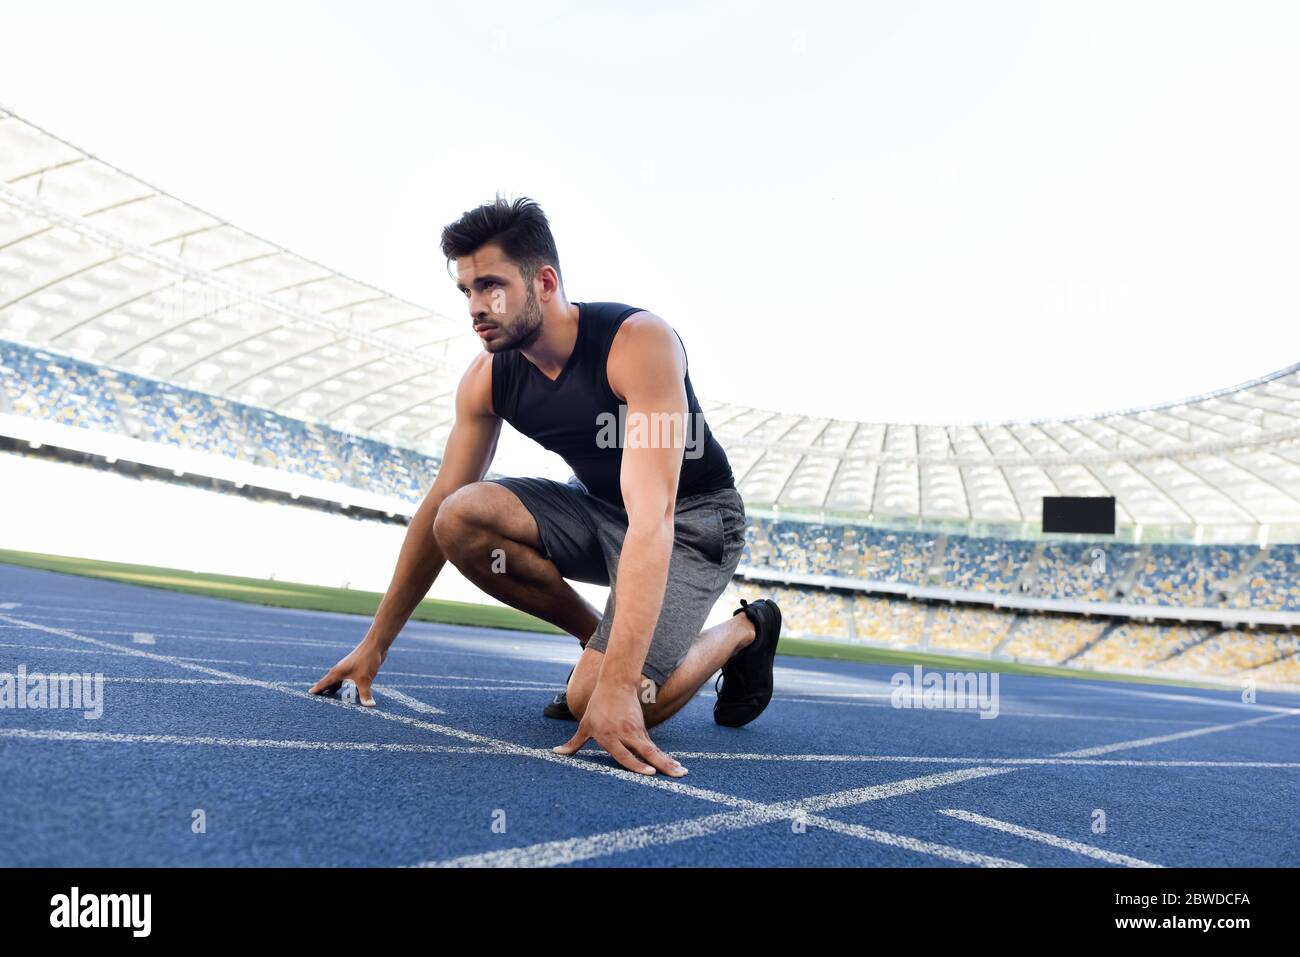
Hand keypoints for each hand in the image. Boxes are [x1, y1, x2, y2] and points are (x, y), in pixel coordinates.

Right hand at [309, 638, 385, 706]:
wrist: (376, 645)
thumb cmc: (366, 660)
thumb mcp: (365, 679)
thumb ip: (365, 694)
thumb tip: (369, 706)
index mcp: (337, 673)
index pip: (323, 684)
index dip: (316, 690)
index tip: (308, 695)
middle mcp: (341, 672)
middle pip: (330, 684)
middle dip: (325, 692)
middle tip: (318, 701)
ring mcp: (349, 670)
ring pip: (340, 682)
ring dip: (337, 690)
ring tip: (332, 699)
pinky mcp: (357, 670)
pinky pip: (350, 682)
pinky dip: (349, 688)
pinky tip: (353, 694)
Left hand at [552, 678, 686, 776]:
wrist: (616, 684)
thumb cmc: (598, 706)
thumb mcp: (585, 725)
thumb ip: (574, 743)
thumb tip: (556, 752)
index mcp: (610, 736)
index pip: (625, 754)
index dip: (637, 765)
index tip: (650, 773)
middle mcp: (626, 735)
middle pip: (646, 752)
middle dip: (662, 765)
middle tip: (677, 774)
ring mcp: (637, 732)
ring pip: (653, 750)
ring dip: (668, 761)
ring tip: (682, 772)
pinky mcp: (643, 730)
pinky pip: (652, 747)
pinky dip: (663, 757)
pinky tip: (674, 766)